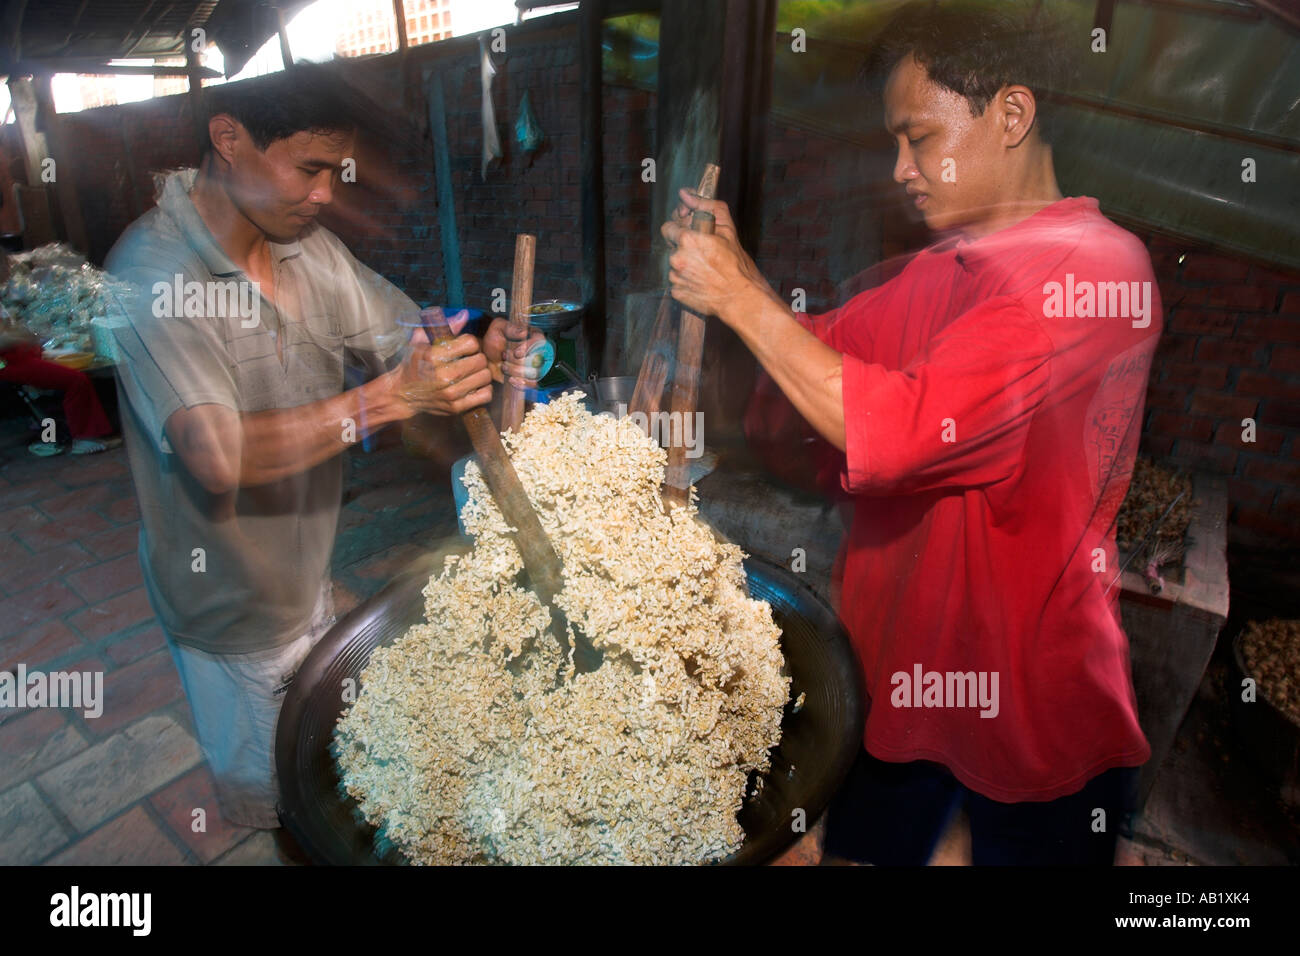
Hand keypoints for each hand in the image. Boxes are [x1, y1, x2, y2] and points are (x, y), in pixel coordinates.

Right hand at [387, 325, 492, 416]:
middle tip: (468, 360)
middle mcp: (444, 376)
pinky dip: (483, 389)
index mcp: (434, 356)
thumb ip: (444, 326)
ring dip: (481, 373)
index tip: (463, 347)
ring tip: (470, 372)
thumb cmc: (413, 364)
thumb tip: (465, 315)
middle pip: (481, 360)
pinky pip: (486, 395)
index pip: (471, 343)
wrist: (402, 393)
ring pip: (485, 376)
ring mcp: (451, 393)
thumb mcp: (421, 340)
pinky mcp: (457, 407)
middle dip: (476, 357)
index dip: (470, 343)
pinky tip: (473, 385)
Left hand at [483, 317, 547, 389]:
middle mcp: (538, 350)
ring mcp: (536, 366)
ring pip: (534, 373)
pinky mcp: (531, 379)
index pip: (540, 341)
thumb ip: (511, 328)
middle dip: (518, 361)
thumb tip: (524, 332)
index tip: (516, 353)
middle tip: (504, 356)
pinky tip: (511, 380)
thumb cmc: (494, 340)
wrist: (487, 357)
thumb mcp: (498, 328)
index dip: (529, 348)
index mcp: (534, 336)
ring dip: (517, 372)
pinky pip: (533, 385)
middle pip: (537, 359)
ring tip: (504, 366)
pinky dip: (522, 384)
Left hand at [661, 188, 779, 325]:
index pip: (668, 227)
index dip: (680, 229)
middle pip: (671, 247)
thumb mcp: (727, 229)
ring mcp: (675, 277)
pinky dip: (686, 281)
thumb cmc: (736, 264)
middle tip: (703, 254)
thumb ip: (706, 206)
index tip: (690, 235)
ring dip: (685, 265)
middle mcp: (677, 258)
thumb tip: (685, 194)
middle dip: (684, 248)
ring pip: (673, 265)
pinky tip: (702, 281)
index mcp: (687, 240)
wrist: (740, 297)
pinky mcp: (676, 292)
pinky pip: (677, 282)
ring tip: (705, 269)